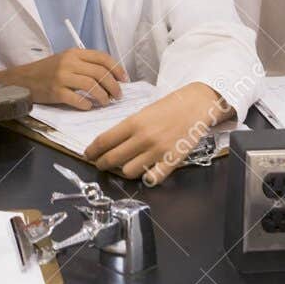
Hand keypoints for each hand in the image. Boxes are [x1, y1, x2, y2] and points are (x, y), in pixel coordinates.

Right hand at [0, 50, 126, 107]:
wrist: (23, 80)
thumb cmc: (47, 71)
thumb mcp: (66, 60)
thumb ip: (85, 64)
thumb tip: (110, 76)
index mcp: (74, 53)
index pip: (102, 58)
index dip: (117, 69)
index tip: (124, 80)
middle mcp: (69, 62)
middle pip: (100, 73)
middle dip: (113, 86)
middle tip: (118, 96)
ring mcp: (62, 77)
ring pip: (91, 86)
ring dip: (103, 96)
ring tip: (106, 102)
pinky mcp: (55, 92)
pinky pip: (77, 99)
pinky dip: (87, 105)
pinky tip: (89, 107)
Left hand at [86, 82, 229, 185]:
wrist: (196, 104)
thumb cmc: (169, 107)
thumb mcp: (143, 112)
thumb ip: (127, 129)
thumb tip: (109, 144)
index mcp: (133, 123)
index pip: (103, 141)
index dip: (92, 151)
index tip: (88, 155)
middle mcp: (143, 138)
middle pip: (112, 159)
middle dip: (102, 164)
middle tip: (101, 164)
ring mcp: (157, 150)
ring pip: (128, 172)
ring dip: (124, 171)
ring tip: (126, 166)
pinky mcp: (172, 160)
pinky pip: (152, 178)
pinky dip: (147, 178)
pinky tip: (147, 173)